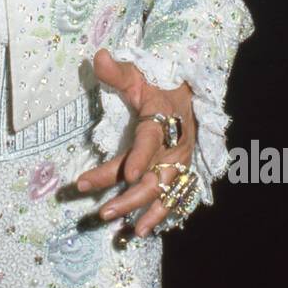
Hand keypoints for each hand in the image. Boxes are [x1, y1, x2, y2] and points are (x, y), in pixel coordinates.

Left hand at [77, 48, 197, 237]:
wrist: (189, 92)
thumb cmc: (157, 84)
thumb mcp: (137, 74)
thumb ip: (117, 71)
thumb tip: (97, 57)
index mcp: (161, 119)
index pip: (149, 141)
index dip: (139, 158)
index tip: (127, 176)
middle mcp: (173, 145)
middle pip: (155, 176)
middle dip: (130, 197)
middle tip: (103, 212)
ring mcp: (180, 162)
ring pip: (165, 192)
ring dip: (146, 212)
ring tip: (129, 231)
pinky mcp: (182, 172)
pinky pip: (174, 197)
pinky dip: (161, 215)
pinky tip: (143, 230)